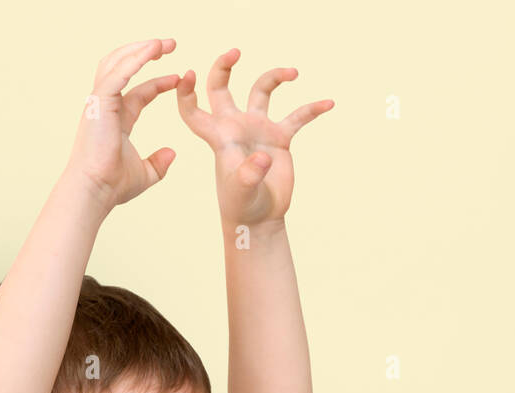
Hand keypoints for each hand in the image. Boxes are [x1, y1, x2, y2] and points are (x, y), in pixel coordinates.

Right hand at [65, 38, 181, 209]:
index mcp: (116, 119)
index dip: (158, 83)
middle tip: (170, 45)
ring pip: (117, 63)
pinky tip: (152, 50)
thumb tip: (172, 153)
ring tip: (163, 42)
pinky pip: (118, 73)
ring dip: (140, 49)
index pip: (138, 92)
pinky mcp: (99, 102)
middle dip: (145, 53)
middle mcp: (105, 106)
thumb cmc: (112, 186)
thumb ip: (158, 164)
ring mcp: (100, 102)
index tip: (178, 78)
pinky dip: (135, 59)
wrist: (95, 190)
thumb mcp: (144, 174)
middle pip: (123, 68)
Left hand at [176, 48, 332, 227]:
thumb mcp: (242, 192)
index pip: (195, 110)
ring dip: (275, 77)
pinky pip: (297, 117)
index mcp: (219, 137)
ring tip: (293, 73)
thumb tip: (263, 156)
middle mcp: (235, 126)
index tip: (185, 73)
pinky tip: (328, 103)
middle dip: (223, 66)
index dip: (186, 92)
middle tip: (235, 51)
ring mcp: (257, 129)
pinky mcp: (279, 138)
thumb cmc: (242, 206)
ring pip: (261, 91)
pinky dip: (311, 110)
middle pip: (221, 88)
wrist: (259, 218)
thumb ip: (249, 174)